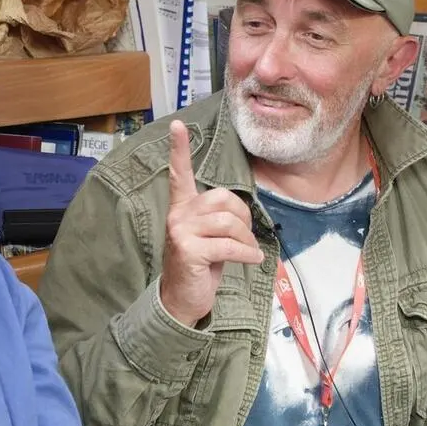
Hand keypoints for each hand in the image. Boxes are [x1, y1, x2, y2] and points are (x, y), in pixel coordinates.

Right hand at [160, 120, 263, 327]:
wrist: (181, 299)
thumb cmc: (200, 265)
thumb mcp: (209, 237)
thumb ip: (218, 218)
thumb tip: (242, 214)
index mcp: (182, 207)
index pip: (179, 174)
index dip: (179, 149)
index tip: (176, 125)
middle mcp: (178, 215)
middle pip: (223, 200)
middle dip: (244, 219)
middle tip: (246, 238)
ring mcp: (180, 231)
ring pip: (229, 223)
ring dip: (247, 240)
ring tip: (247, 253)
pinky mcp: (189, 250)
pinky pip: (229, 246)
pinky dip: (246, 255)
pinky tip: (250, 261)